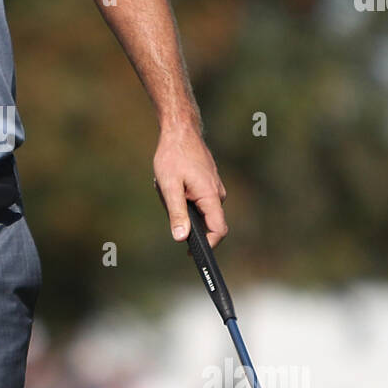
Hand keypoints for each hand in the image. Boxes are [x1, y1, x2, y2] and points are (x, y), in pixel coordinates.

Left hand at [153, 122, 226, 247]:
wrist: (180, 131)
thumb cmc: (173, 156)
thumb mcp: (169, 187)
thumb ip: (176, 213)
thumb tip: (181, 238)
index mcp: (210, 196)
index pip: (218, 230)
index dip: (209, 246)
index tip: (194, 255)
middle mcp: (217, 194)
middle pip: (208, 223)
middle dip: (188, 222)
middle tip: (168, 203)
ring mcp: (214, 189)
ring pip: (200, 211)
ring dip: (183, 208)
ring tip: (169, 188)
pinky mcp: (209, 185)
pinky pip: (198, 201)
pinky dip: (184, 198)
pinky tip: (173, 184)